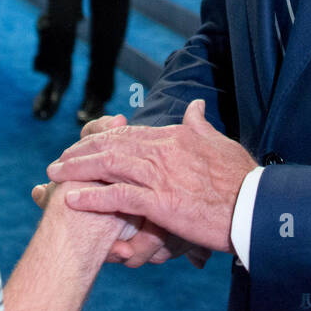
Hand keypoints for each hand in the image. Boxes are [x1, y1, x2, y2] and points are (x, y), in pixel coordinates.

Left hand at [46, 98, 255, 254]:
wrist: (254, 204)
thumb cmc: (241, 177)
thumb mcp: (220, 143)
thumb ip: (201, 124)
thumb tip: (194, 106)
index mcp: (174, 136)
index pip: (128, 134)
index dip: (101, 139)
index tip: (82, 145)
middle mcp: (162, 151)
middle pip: (110, 147)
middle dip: (80, 153)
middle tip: (58, 161)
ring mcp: (159, 176)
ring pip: (108, 167)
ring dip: (78, 170)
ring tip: (56, 175)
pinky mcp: (160, 202)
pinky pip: (118, 198)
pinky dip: (93, 198)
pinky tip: (73, 199)